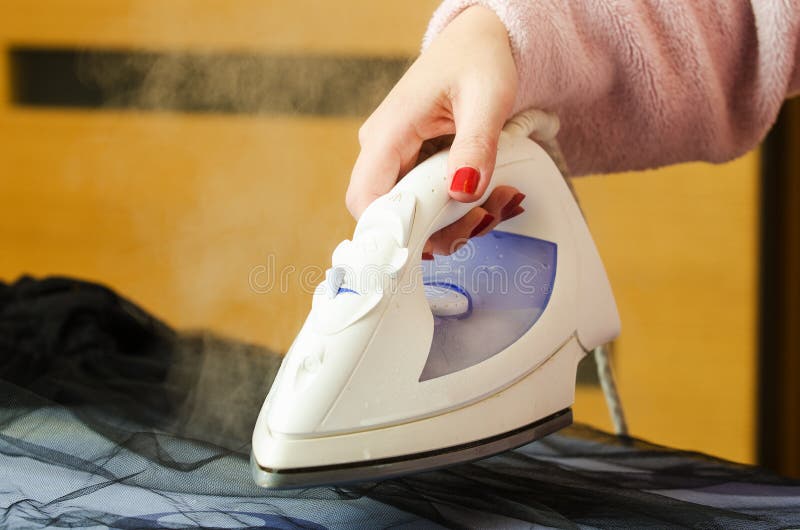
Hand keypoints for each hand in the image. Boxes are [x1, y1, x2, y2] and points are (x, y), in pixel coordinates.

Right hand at [346, 5, 524, 255]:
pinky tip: (490, 199)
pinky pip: (426, 202)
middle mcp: (383, 150)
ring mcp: (397, 159)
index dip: (390, 232)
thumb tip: (463, 191)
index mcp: (388, 133)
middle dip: (437, 232)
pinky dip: (458, 210)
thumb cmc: (478, 59)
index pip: (365, 201)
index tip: (434, 243)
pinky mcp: (414, 165)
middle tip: (483, 220)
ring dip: (454, 224)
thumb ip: (476, 145)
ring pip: (410, 214)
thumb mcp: (486, 98)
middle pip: (390, 216)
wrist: (480, 41)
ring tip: (497, 205)